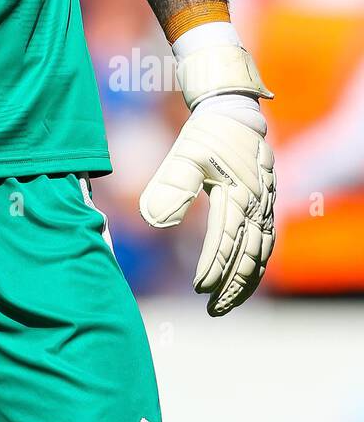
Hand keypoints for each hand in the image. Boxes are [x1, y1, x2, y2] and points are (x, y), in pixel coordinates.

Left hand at [139, 104, 275, 316]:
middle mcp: (257, 206)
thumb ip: (171, 188)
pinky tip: (245, 276)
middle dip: (232, 287)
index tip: (198, 289)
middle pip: (249, 257)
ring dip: (246, 281)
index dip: (213, 269)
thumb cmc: (205, 135)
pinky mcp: (267, 205)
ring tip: (227, 303)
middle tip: (213, 310)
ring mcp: (266, 206)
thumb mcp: (183, 155)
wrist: (233, 111)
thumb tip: (153, 221)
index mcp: (237, 196)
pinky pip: (267, 242)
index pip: (225, 244)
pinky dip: (257, 264)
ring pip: (261, 254)